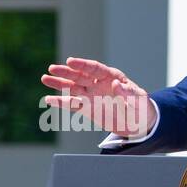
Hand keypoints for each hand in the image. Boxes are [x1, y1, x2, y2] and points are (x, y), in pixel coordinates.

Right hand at [41, 57, 156, 138]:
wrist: (139, 124)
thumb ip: (128, 93)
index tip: (70, 62)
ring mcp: (92, 96)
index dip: (82, 65)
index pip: (95, 68)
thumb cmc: (142, 108)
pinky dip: (61, 102)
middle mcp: (99, 84)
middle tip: (52, 69)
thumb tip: (117, 85)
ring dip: (59, 84)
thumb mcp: (139, 100)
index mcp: (112, 77)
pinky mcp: (88, 108)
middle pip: (80, 76)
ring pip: (73, 88)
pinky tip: (49, 100)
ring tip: (45, 79)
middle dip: (66, 72)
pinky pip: (72, 104)